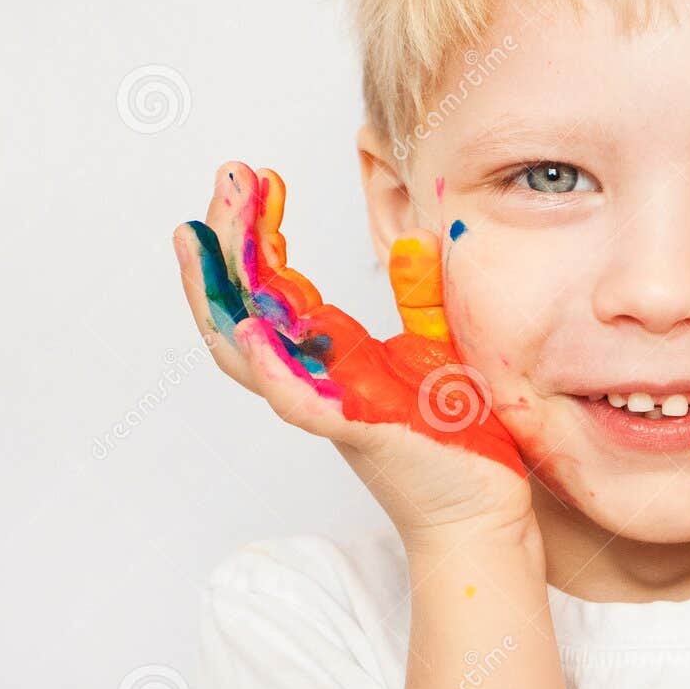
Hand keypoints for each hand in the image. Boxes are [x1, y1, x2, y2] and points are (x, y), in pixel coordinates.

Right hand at [171, 163, 530, 540]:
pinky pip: (300, 402)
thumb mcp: (435, 350)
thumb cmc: (459, 438)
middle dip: (223, 243)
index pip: (272, 285)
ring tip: (203, 234)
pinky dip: (271, 368)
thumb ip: (418, 297)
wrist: (486, 511)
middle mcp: (314, 378)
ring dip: (221, 293)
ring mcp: (327, 406)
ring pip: (248, 353)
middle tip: (223, 178)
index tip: (259, 178)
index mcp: (329, 355)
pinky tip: (250, 328)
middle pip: (241, 308)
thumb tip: (416, 236)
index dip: (257, 231)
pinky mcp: (357, 432)